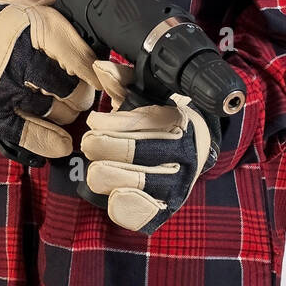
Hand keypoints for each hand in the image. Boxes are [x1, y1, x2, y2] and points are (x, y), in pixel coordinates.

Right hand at [0, 0, 101, 158]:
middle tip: (78, 94)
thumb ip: (62, 24)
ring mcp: (4, 89)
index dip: (97, 75)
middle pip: (72, 92)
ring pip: (55, 113)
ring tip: (62, 108)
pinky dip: (47, 143)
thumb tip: (95, 44)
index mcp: (36, 27)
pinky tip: (61, 144)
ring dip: (64, 114)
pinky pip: (27, 135)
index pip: (83, 62)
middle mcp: (20, 59)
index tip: (99, 80)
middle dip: (81, 95)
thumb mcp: (32, 8)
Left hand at [79, 58, 219, 231]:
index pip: (137, 123)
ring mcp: (176, 187)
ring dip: (102, 173)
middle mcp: (183, 156)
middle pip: (128, 152)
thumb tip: (100, 68)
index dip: (108, 122)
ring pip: (125, 184)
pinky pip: (135, 217)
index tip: (96, 121)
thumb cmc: (160, 121)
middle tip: (92, 141)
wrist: (193, 151)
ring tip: (101, 164)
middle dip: (99, 144)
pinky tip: (114, 192)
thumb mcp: (145, 96)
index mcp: (180, 123)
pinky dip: (119, 205)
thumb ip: (122, 81)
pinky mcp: (164, 212)